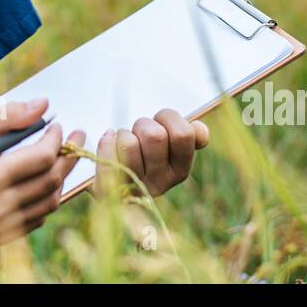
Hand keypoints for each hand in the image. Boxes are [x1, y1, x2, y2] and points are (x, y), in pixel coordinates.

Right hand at [0, 96, 85, 249]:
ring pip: (47, 205)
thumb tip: (43, 104)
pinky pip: (32, 221)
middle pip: (51, 182)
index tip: (56, 124)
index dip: (57, 138)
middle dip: (67, 157)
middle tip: (73, 138)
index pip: (43, 158)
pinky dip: (42, 201)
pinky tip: (37, 182)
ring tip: (57, 159)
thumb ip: (6, 116)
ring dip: (58, 180)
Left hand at [89, 109, 209, 199]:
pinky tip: (109, 140)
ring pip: (129, 143)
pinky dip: (107, 141)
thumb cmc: (145, 156)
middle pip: (154, 135)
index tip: (161, 121)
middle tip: (139, 132)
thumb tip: (200, 129)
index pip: (183, 134)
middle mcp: (161, 182)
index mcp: (180, 170)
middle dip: (144, 124)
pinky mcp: (111, 187)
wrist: (115, 188)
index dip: (169, 118)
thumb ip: (186, 136)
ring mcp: (135, 186)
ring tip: (124, 140)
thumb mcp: (170, 147)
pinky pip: (108, 153)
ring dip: (124, 133)